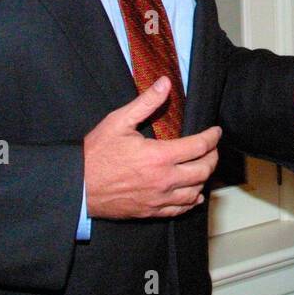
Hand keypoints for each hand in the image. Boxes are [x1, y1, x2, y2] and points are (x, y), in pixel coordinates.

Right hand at [82, 76, 221, 219]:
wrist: (77, 186)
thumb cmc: (97, 153)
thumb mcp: (119, 121)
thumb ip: (146, 102)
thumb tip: (165, 83)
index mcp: (159, 156)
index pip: (199, 147)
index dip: (212, 137)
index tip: (216, 132)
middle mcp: (164, 180)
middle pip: (203, 170)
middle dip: (213, 157)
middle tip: (212, 148)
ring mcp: (158, 198)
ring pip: (195, 192)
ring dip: (204, 178)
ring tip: (204, 167)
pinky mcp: (150, 211)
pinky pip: (179, 210)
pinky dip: (191, 201)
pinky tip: (194, 195)